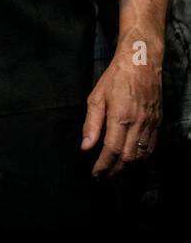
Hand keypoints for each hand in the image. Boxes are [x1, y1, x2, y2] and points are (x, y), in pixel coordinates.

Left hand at [81, 44, 161, 176]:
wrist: (141, 64)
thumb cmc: (115, 78)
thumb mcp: (96, 97)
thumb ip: (91, 124)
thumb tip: (85, 146)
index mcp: (121, 117)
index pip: (112, 150)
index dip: (104, 165)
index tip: (95, 174)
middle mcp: (138, 123)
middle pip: (128, 157)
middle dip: (115, 171)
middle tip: (103, 178)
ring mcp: (151, 124)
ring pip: (142, 155)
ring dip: (129, 168)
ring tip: (115, 173)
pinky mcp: (158, 123)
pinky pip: (151, 147)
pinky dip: (142, 158)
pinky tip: (132, 162)